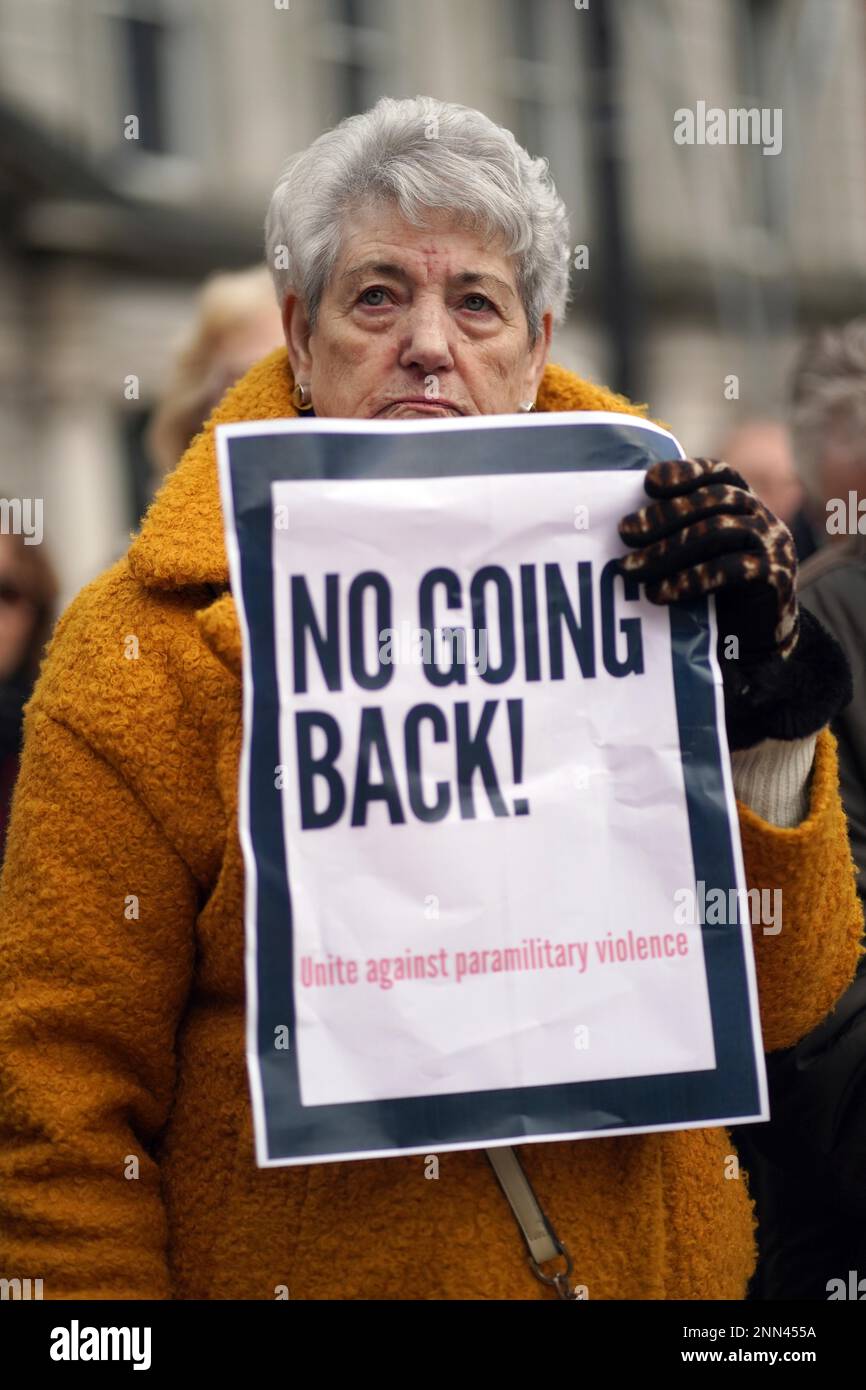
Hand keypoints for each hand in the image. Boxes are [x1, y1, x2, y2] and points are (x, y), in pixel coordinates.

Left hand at [616, 456, 850, 748]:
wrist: (757, 645)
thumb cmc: (717, 598)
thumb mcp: (698, 558)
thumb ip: (678, 535)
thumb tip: (624, 526)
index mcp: (746, 506)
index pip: (720, 474)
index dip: (687, 472)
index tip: (649, 482)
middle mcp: (765, 518)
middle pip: (713, 500)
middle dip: (664, 515)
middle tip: (624, 532)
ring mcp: (775, 544)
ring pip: (718, 531)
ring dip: (667, 549)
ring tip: (630, 569)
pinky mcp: (776, 576)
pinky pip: (730, 569)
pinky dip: (689, 579)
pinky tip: (658, 593)